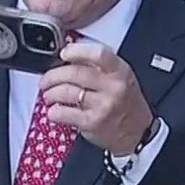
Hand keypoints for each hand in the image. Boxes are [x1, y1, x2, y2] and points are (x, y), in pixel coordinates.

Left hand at [41, 41, 154, 156]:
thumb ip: (99, 66)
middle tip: (46, 80)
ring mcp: (102, 106)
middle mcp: (112, 87)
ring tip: (49, 95)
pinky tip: (54, 111)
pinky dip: (54, 112)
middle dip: (53, 76)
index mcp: (120, 71)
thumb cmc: (126, 103)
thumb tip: (70, 58)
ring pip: (66, 92)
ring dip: (51, 93)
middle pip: (74, 73)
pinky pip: (64, 113)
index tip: (64, 53)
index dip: (76, 51)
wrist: (137, 133)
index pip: (98, 54)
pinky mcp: (91, 123)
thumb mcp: (122, 78)